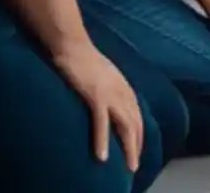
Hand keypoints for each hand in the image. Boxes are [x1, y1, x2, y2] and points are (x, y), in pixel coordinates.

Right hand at [53, 42, 142, 170]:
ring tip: (129, 166)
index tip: (138, 148)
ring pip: (125, 126)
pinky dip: (102, 140)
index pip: (136, 115)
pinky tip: (102, 156)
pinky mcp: (95, 95)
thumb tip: (109, 99)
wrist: (71, 43)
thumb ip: (109, 86)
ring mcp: (110, 93)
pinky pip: (101, 123)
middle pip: (135, 123)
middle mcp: (122, 91)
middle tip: (135, 165)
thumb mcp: (102, 73)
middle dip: (138, 146)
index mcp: (124, 86)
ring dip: (128, 148)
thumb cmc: (82, 57)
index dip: (139, 133)